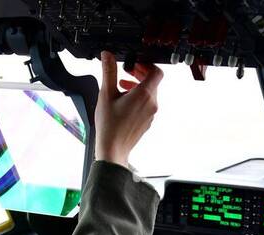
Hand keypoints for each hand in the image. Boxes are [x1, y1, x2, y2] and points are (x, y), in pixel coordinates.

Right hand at [95, 51, 162, 166]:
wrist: (113, 150)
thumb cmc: (110, 126)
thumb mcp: (106, 94)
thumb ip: (108, 72)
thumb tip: (108, 56)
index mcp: (144, 95)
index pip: (157, 72)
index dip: (147, 65)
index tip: (135, 65)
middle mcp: (152, 104)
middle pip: (153, 82)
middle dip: (140, 74)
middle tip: (127, 73)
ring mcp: (151, 114)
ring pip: (150, 93)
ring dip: (138, 86)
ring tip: (121, 87)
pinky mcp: (148, 122)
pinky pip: (147, 105)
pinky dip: (138, 98)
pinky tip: (123, 101)